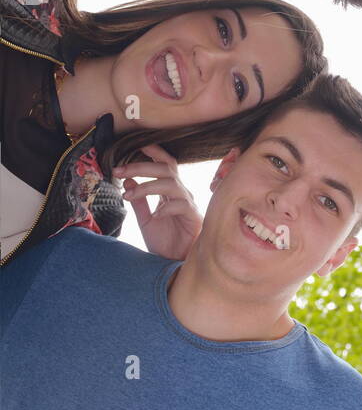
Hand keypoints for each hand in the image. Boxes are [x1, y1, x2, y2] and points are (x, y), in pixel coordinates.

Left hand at [113, 143, 202, 259]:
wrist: (175, 263)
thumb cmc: (165, 242)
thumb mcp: (145, 219)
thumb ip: (138, 201)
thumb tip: (127, 180)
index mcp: (169, 191)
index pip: (165, 164)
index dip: (154, 152)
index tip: (135, 146)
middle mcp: (180, 193)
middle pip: (166, 169)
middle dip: (141, 166)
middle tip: (119, 171)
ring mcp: (188, 204)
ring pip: (171, 183)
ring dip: (148, 186)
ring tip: (129, 195)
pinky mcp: (193, 217)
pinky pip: (181, 205)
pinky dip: (166, 207)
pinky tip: (155, 216)